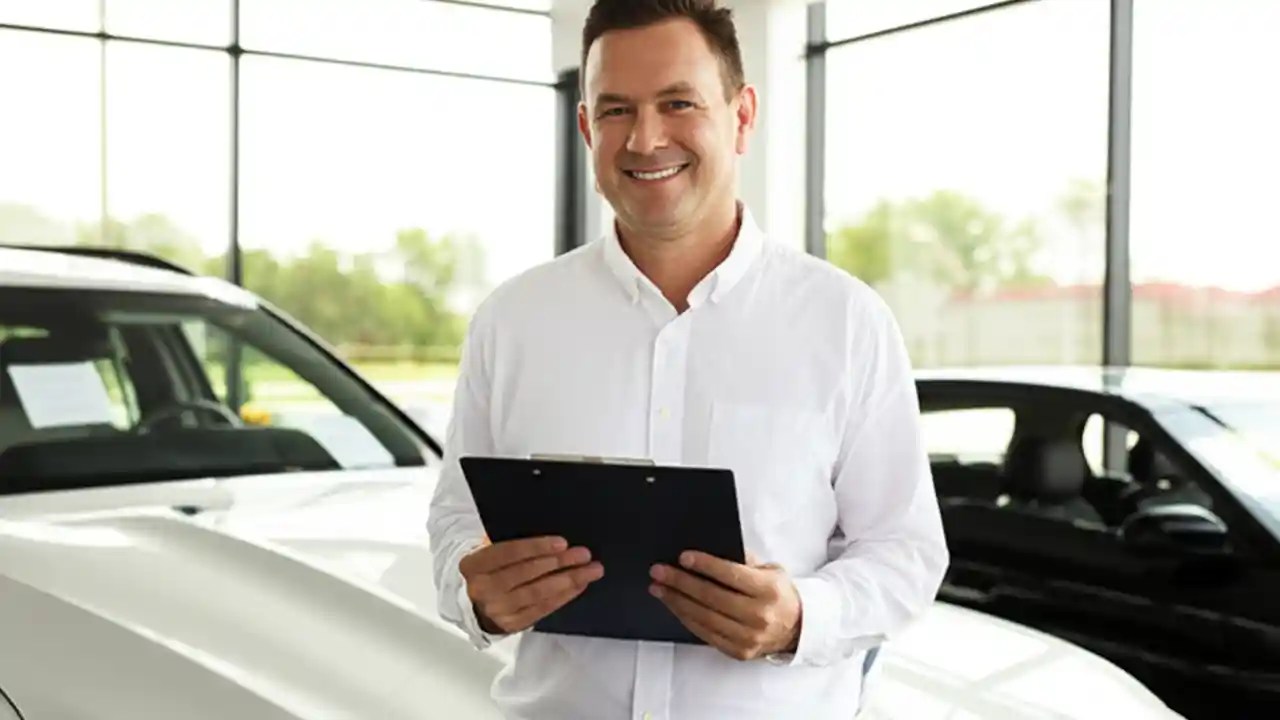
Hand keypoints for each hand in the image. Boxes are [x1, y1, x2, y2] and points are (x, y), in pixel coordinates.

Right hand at [460, 536, 603, 634]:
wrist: (476, 606)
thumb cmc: (491, 571)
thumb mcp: (491, 555)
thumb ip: (513, 548)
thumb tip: (555, 543)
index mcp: (474, 565)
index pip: (508, 553)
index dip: (537, 547)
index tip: (562, 543)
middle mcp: (482, 589)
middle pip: (526, 573)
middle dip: (559, 563)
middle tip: (584, 554)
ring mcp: (497, 609)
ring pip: (537, 593)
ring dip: (568, 580)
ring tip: (590, 571)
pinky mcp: (512, 624)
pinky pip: (542, 609)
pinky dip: (563, 596)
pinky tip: (578, 585)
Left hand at [649, 551, 801, 660]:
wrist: (797, 627)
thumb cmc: (778, 592)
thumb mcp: (770, 569)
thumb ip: (744, 560)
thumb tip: (710, 549)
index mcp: (768, 590)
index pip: (731, 575)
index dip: (705, 565)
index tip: (683, 557)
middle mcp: (759, 616)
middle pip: (711, 597)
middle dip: (681, 582)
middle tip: (659, 571)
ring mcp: (748, 637)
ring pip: (704, 617)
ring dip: (676, 601)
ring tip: (658, 588)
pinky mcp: (738, 651)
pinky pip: (705, 634)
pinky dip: (686, 618)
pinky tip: (674, 606)